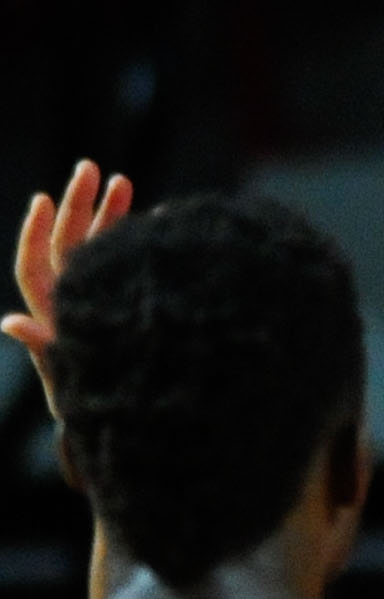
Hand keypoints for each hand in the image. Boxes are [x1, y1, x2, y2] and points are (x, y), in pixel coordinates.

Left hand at [11, 162, 131, 416]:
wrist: (136, 430)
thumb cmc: (97, 410)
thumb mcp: (67, 380)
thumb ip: (43, 347)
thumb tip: (7, 320)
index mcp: (54, 318)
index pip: (36, 266)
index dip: (37, 233)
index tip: (45, 197)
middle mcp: (73, 305)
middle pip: (67, 246)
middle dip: (77, 206)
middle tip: (91, 168)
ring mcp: (100, 303)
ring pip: (97, 251)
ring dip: (108, 215)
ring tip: (123, 181)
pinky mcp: (130, 304)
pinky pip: (124, 265)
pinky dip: (134, 239)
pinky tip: (153, 219)